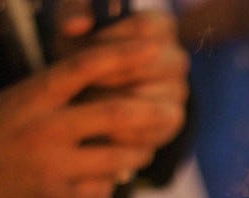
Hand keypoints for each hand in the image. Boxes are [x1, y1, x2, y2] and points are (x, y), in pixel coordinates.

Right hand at [0, 35, 184, 197]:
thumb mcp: (7, 108)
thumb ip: (52, 101)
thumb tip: (102, 100)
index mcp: (30, 98)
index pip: (85, 67)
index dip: (123, 56)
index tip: (151, 51)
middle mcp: (46, 129)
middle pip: (118, 114)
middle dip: (153, 115)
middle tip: (172, 114)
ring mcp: (55, 167)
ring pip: (121, 157)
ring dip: (139, 154)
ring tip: (142, 150)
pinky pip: (103, 187)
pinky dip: (111, 181)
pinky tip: (106, 178)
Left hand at [60, 11, 189, 151]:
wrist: (87, 91)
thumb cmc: (81, 51)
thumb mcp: (73, 29)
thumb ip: (71, 16)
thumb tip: (76, 25)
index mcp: (159, 25)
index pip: (146, 28)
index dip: (113, 40)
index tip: (83, 50)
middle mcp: (175, 58)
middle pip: (155, 64)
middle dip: (115, 75)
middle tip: (85, 82)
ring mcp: (178, 92)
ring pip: (157, 99)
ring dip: (119, 105)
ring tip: (90, 106)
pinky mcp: (171, 122)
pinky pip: (156, 129)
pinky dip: (126, 131)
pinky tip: (101, 128)